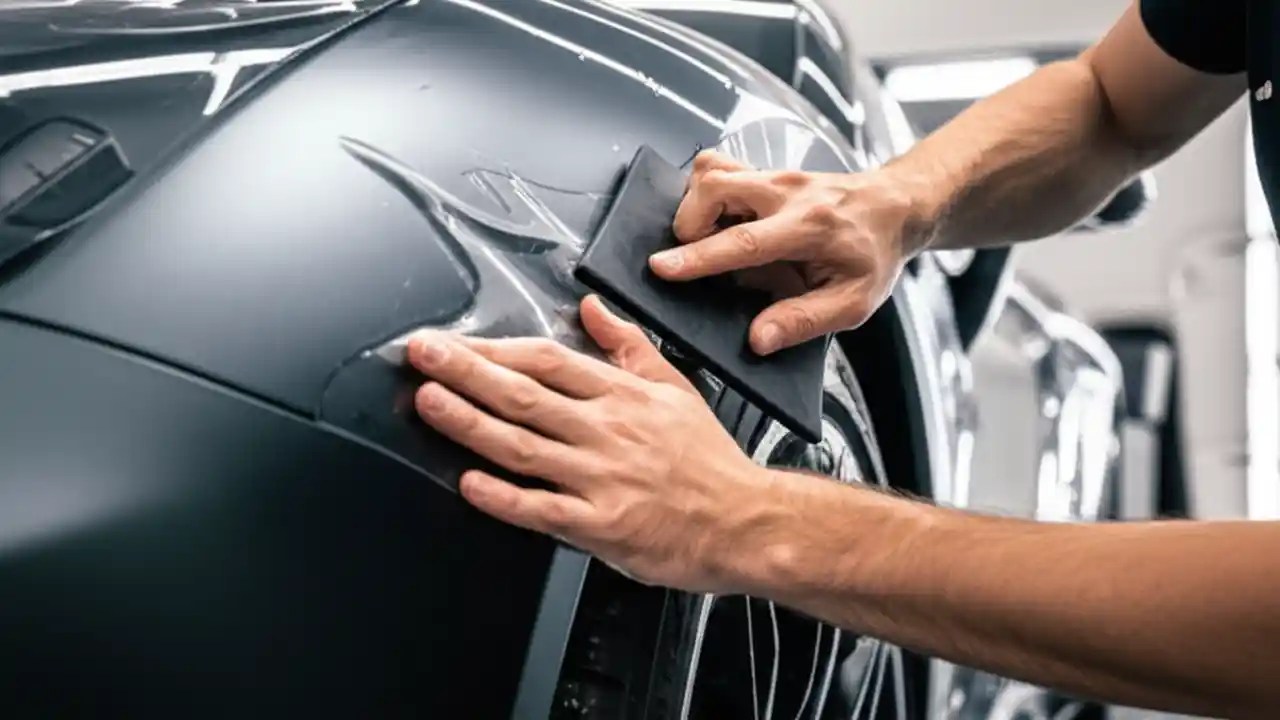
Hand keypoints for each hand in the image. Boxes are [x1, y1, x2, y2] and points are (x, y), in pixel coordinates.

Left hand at [408, 296, 779, 593]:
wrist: (746, 522)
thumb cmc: (708, 460)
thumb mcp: (675, 386)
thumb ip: (628, 345)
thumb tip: (592, 308)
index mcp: (623, 394)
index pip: (548, 360)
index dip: (495, 348)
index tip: (456, 341)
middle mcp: (607, 430)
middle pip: (525, 394)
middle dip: (466, 372)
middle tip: (423, 354)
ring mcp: (602, 478)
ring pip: (523, 445)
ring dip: (470, 422)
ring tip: (428, 402)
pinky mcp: (601, 525)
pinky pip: (542, 509)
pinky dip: (503, 497)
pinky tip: (469, 482)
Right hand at [652, 150, 931, 353]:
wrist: (893, 208)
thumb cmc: (872, 256)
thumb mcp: (852, 303)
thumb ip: (803, 321)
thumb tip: (758, 339)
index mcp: (810, 228)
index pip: (744, 241)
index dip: (699, 257)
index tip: (662, 268)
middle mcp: (787, 193)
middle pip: (716, 186)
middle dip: (689, 221)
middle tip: (693, 254)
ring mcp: (774, 175)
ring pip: (713, 169)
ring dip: (695, 204)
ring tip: (705, 237)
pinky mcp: (764, 170)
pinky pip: (720, 167)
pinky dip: (706, 192)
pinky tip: (718, 221)